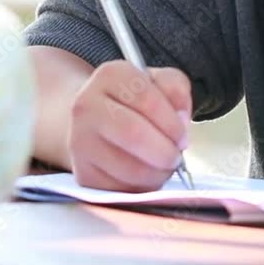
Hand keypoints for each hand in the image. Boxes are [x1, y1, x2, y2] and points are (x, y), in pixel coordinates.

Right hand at [67, 60, 191, 191]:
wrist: (94, 120)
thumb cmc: (133, 101)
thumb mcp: (158, 82)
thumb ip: (176, 90)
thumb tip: (181, 119)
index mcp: (110, 75)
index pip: (147, 100)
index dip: (173, 123)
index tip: (183, 136)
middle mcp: (87, 106)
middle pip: (134, 134)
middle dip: (166, 152)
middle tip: (176, 156)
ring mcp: (80, 141)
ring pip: (129, 168)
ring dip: (157, 173)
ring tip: (163, 166)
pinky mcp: (82, 173)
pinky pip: (120, 189)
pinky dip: (141, 188)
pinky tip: (144, 175)